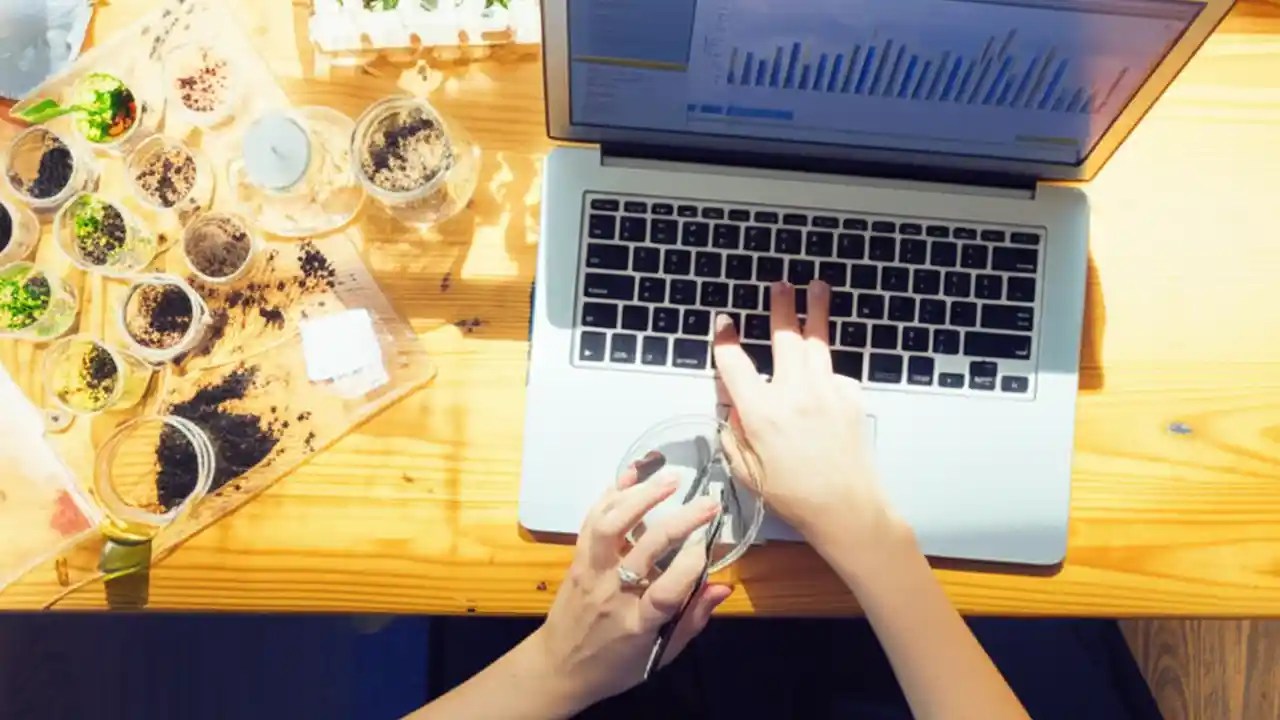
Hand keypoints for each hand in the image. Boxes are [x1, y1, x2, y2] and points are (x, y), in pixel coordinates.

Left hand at [530, 465, 732, 709]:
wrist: (557, 667)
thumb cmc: (614, 666)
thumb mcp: (658, 655)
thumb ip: (691, 620)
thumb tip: (722, 586)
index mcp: (637, 623)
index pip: (666, 591)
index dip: (689, 566)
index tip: (711, 544)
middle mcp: (612, 593)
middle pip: (645, 549)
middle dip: (680, 521)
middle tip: (708, 501)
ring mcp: (591, 572)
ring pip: (610, 526)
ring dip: (640, 496)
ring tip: (670, 478)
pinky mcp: (577, 559)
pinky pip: (592, 521)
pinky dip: (610, 495)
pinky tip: (630, 475)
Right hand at [712, 280, 902, 551]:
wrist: (845, 507)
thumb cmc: (791, 494)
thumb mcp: (745, 469)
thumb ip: (734, 431)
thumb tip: (734, 404)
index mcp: (760, 413)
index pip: (735, 363)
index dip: (725, 339)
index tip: (724, 322)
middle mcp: (793, 394)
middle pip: (784, 336)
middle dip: (781, 306)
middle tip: (780, 285)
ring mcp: (826, 392)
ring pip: (818, 341)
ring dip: (816, 311)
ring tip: (817, 287)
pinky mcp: (850, 398)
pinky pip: (835, 374)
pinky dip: (827, 370)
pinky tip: (824, 377)